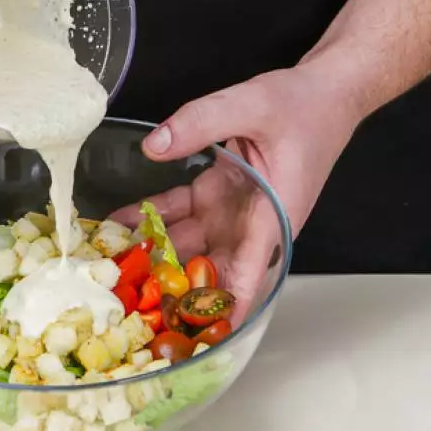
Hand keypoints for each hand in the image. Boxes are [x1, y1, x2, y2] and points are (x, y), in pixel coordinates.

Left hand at [119, 64, 361, 314]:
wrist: (324, 92)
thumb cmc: (305, 106)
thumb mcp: (252, 104)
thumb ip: (201, 121)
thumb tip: (154, 146)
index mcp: (272, 219)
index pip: (244, 279)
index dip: (218, 312)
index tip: (190, 339)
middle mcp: (251, 227)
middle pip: (207, 272)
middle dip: (169, 292)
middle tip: (123, 307)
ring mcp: (231, 213)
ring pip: (185, 246)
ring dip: (150, 257)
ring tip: (106, 268)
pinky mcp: (216, 196)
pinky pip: (177, 214)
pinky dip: (150, 220)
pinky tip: (118, 224)